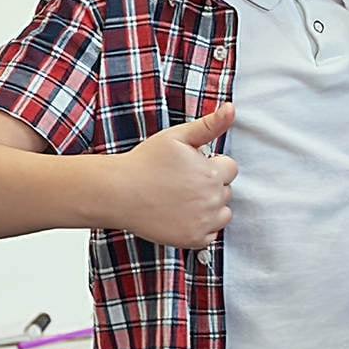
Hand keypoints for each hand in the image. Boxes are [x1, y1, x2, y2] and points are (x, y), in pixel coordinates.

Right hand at [110, 103, 237, 248]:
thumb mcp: (177, 136)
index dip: (212, 165)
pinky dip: (200, 227)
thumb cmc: (145, 161)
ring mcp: (203, 222)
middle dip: (210, 186)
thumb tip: (232, 108)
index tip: (191, 167)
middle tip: (180, 183)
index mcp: (212, 173)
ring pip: (222, 214)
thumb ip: (210, 124)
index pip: (231, 169)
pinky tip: (180, 216)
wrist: (117, 192)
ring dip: (210, 208)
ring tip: (181, 199)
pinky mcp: (193, 240)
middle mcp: (212, 199)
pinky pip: (210, 234)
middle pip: (226, 191)